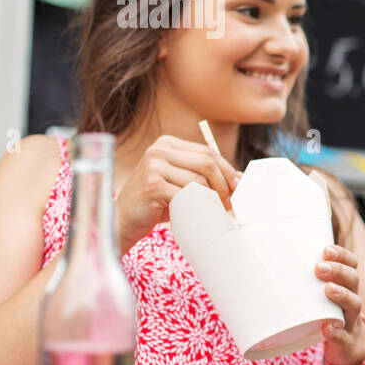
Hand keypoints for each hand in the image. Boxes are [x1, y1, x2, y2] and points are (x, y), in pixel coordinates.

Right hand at [115, 135, 241, 254]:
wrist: (123, 220)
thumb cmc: (156, 203)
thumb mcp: (181, 183)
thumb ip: (205, 176)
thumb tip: (241, 177)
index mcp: (167, 143)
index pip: (208, 152)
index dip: (228, 170)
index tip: (239, 188)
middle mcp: (158, 150)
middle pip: (207, 162)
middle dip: (225, 183)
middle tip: (231, 202)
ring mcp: (153, 165)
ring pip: (199, 179)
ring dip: (214, 197)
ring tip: (217, 210)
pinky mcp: (152, 185)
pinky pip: (187, 193)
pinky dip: (199, 204)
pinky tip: (201, 213)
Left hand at [315, 244, 364, 364]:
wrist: (348, 348)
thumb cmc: (327, 316)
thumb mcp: (320, 298)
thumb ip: (304, 284)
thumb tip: (264, 267)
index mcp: (346, 286)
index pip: (352, 264)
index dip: (342, 255)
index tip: (326, 250)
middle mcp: (352, 299)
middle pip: (353, 280)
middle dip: (338, 271)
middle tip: (320, 268)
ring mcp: (350, 320)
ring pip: (354, 304)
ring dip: (342, 295)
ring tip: (328, 289)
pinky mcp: (345, 341)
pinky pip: (343, 336)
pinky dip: (336, 332)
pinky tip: (327, 328)